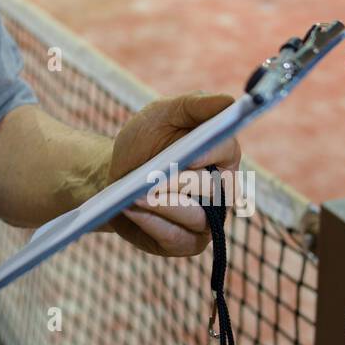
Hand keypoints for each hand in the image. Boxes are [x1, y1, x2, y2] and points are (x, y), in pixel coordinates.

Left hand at [105, 92, 240, 255]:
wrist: (115, 174)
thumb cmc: (145, 141)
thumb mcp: (162, 114)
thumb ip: (195, 105)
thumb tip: (229, 102)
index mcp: (221, 154)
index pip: (228, 151)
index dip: (210, 154)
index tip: (190, 154)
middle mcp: (221, 190)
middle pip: (211, 189)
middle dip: (179, 183)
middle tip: (150, 178)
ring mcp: (206, 220)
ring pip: (196, 217)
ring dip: (163, 205)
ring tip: (135, 195)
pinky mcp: (185, 242)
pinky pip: (177, 239)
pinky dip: (153, 224)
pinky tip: (132, 210)